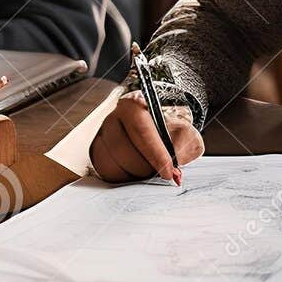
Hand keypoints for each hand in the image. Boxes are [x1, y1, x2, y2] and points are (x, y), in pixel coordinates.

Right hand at [90, 93, 204, 181]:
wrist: (157, 117)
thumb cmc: (170, 124)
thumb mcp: (184, 131)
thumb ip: (183, 148)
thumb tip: (175, 174)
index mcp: (135, 105)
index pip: (143, 132)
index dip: (157, 156)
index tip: (168, 172)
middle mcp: (114, 117)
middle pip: (125, 151)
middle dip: (147, 167)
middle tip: (162, 171)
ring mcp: (102, 134)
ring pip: (114, 164)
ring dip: (136, 174)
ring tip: (150, 169)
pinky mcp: (97, 149)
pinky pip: (106, 170)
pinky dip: (123, 176)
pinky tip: (137, 171)